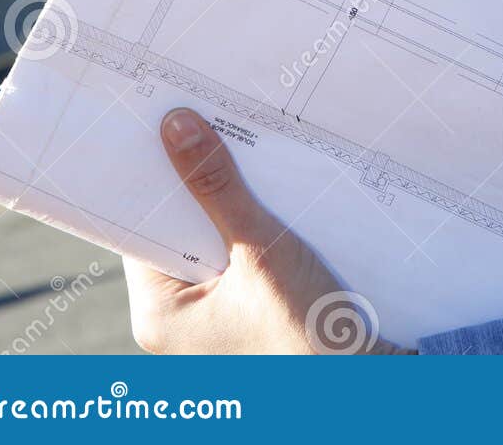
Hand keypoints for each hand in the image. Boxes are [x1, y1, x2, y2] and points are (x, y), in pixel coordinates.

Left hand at [124, 107, 413, 354]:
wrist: (361, 382)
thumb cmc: (303, 333)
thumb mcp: (260, 248)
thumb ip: (217, 187)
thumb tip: (177, 127)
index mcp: (158, 316)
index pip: (141, 228)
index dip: (155, 176)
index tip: (163, 125)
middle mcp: (175, 323)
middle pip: (176, 231)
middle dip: (196, 183)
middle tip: (205, 122)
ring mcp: (209, 323)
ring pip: (208, 242)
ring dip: (227, 202)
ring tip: (239, 150)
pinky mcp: (243, 317)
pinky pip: (234, 258)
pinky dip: (248, 227)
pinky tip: (267, 193)